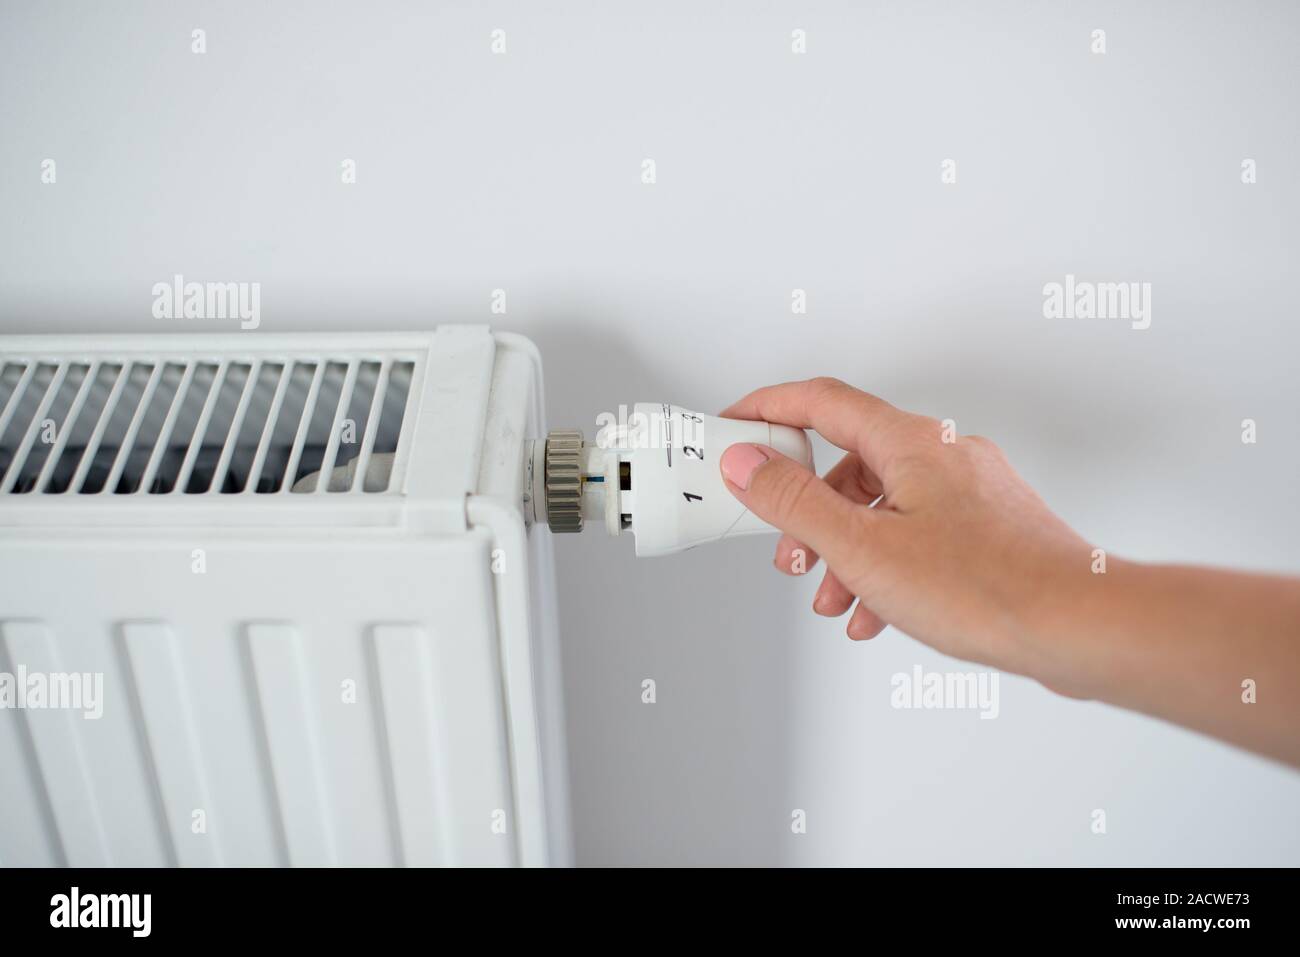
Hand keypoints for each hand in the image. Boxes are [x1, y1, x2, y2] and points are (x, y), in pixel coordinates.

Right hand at [718, 377, 1093, 689]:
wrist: (1075, 625)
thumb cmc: (989, 586)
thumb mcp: (861, 546)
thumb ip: (794, 501)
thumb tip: (747, 463)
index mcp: (911, 442)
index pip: (821, 402)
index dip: (769, 409)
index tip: (736, 424)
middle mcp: (944, 454)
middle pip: (849, 461)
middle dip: (807, 510)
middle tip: (786, 545)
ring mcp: (969, 492)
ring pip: (882, 505)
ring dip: (844, 550)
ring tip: (832, 595)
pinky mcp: (986, 529)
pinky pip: (915, 534)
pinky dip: (884, 566)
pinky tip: (876, 611)